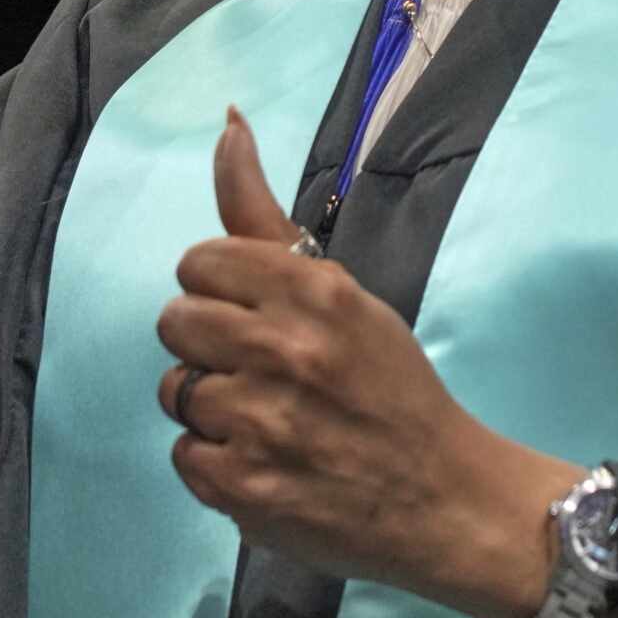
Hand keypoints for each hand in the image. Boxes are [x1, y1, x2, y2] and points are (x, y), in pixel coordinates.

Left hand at [156, 109, 574, 617]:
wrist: (443, 497)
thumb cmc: (392, 386)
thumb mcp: (342, 291)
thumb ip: (264, 217)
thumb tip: (227, 120)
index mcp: (311, 292)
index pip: (199, 263)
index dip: (222, 291)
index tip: (259, 315)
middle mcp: (281, 350)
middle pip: (174, 322)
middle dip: (210, 345)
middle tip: (262, 368)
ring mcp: (258, 423)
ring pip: (174, 391)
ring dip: (213, 407)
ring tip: (268, 419)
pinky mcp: (241, 488)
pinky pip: (184, 455)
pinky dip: (217, 463)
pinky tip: (265, 462)